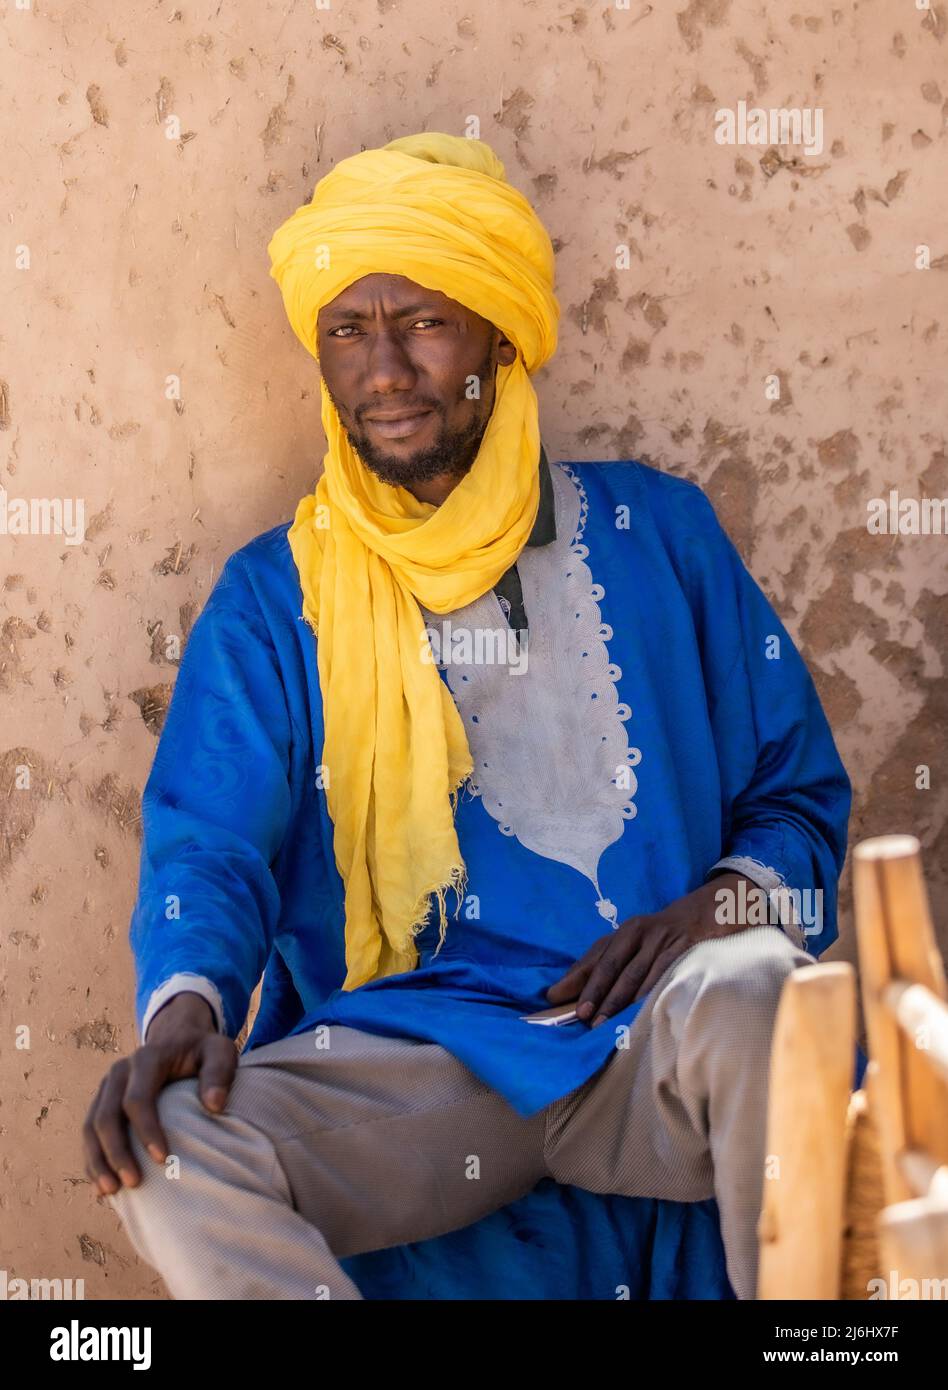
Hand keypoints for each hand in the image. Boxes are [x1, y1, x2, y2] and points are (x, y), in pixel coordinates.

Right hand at [82, 992, 235, 1194]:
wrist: (179, 1039)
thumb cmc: (202, 1051)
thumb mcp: (219, 1051)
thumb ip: (219, 1072)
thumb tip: (215, 1105)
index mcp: (146, 1059)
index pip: (137, 1099)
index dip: (147, 1130)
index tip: (163, 1159)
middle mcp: (119, 1072)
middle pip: (106, 1116)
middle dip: (117, 1153)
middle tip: (134, 1183)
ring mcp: (107, 1088)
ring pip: (90, 1127)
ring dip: (98, 1161)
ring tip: (111, 1192)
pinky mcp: (101, 1102)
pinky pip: (89, 1134)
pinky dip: (92, 1160)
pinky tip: (101, 1186)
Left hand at [545, 872, 755, 1027]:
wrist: (704, 915)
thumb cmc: (659, 938)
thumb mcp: (632, 943)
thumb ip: (605, 964)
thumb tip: (567, 991)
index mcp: (623, 931)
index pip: (595, 956)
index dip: (575, 978)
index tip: (555, 997)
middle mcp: (638, 932)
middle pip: (612, 965)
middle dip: (595, 991)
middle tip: (581, 1015)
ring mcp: (661, 941)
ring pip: (635, 974)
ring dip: (618, 1000)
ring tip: (603, 1022)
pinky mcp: (682, 950)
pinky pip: (662, 975)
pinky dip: (648, 994)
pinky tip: (638, 1010)